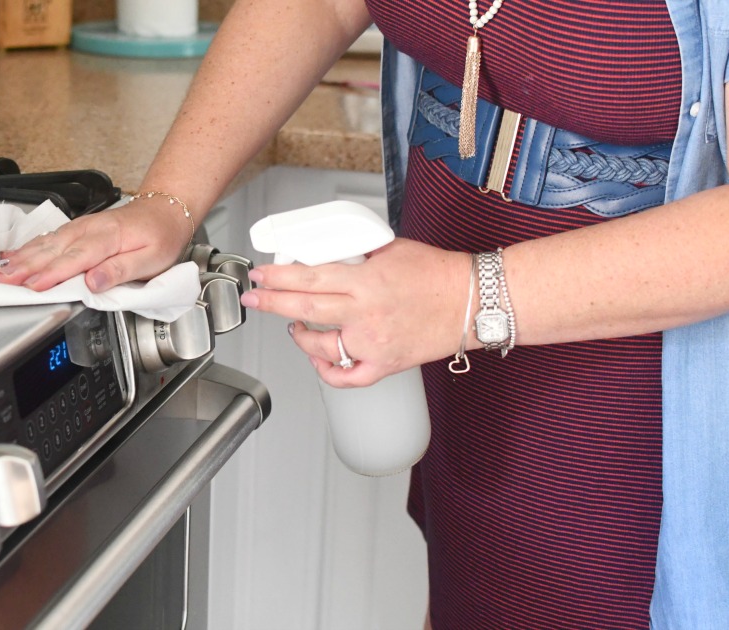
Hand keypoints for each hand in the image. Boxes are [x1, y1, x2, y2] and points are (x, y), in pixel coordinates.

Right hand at [0, 195, 192, 291]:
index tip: (34, 285)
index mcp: (108, 239)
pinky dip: (28, 247)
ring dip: (21, 257)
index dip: (53, 274)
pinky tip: (13, 254)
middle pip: (53, 250)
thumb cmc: (160, 237)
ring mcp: (81, 228)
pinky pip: (48, 237)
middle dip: (26, 266)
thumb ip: (120, 270)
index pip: (75, 259)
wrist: (164, 211)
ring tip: (0, 269)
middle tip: (4, 279)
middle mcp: (90, 230)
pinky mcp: (77, 229)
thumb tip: (94, 281)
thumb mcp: (152, 259)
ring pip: (46, 243)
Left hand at [241, 238, 471, 386]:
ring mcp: (374, 343)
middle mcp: (367, 314)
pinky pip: (347, 377)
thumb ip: (356, 256)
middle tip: (254, 297)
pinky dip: (326, 371)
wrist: (474, 301)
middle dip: (272, 302)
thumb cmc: (438, 275)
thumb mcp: (390, 250)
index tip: (260, 275)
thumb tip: (326, 256)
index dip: (278, 277)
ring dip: (298, 336)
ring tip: (292, 324)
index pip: (309, 278)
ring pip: (320, 346)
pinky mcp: (386, 364)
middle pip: (305, 308)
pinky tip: (317, 358)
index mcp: (367, 282)